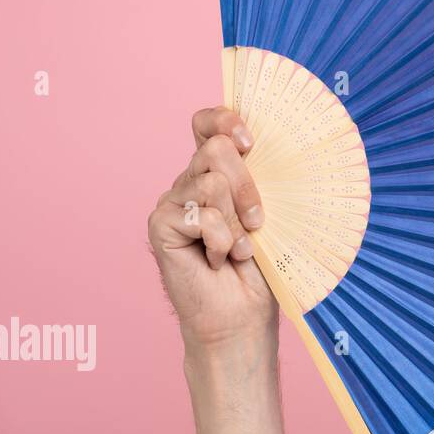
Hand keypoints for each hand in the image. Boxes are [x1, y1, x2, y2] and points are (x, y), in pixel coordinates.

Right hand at [147, 106, 277, 354]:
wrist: (245, 314)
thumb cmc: (264, 263)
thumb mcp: (271, 210)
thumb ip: (259, 175)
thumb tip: (258, 144)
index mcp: (218, 170)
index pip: (208, 122)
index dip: (225, 120)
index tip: (250, 142)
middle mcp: (191, 180)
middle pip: (216, 149)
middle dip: (247, 186)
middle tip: (257, 221)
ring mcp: (173, 201)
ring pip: (211, 183)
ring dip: (236, 221)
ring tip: (239, 247)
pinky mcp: (161, 224)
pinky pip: (200, 215)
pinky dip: (221, 241)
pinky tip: (218, 260)